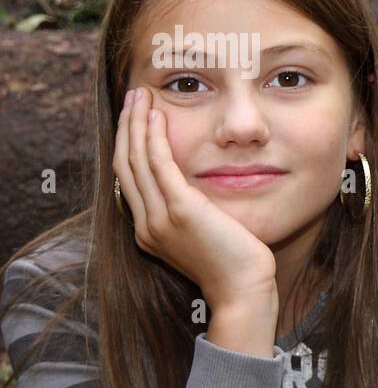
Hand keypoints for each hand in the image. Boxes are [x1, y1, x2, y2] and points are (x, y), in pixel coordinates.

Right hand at [113, 85, 278, 308]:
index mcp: (148, 231)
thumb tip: (199, 192)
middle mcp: (146, 225)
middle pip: (124, 165)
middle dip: (126, 127)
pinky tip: (157, 116)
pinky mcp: (180, 211)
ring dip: (136, 124)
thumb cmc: (235, 265)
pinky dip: (154, 137)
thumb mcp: (205, 235)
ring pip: (135, 160)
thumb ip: (193, 213)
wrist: (243, 291)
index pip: (129, 180)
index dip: (128, 145)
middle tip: (132, 97)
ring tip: (140, 96)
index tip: (135, 118)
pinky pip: (159, 165)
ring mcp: (159, 219)